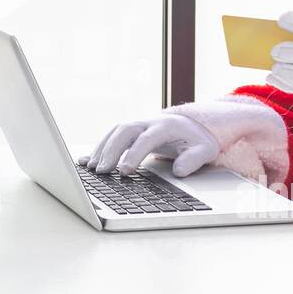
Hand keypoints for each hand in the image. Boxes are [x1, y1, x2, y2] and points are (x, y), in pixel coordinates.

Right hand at [78, 113, 220, 176]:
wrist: (188, 125)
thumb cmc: (195, 140)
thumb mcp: (204, 150)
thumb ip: (193, 159)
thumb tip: (179, 171)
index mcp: (165, 126)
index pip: (146, 139)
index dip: (134, 154)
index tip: (124, 171)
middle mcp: (147, 122)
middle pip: (124, 131)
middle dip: (111, 150)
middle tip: (102, 171)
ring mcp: (136, 124)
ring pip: (114, 131)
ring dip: (101, 149)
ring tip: (92, 169)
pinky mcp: (128, 130)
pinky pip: (110, 135)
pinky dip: (98, 148)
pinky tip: (87, 161)